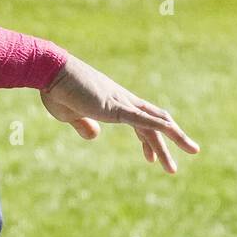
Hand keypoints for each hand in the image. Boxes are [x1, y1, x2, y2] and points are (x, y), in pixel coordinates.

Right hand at [40, 55, 198, 172]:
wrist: (51, 71)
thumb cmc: (56, 91)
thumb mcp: (69, 114)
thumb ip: (83, 125)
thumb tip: (95, 135)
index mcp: (113, 102)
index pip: (141, 122)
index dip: (148, 141)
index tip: (151, 160)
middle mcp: (123, 100)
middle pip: (154, 123)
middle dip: (168, 143)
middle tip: (176, 165)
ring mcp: (122, 103)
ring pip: (155, 123)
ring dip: (172, 141)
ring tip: (186, 157)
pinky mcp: (115, 107)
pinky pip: (143, 119)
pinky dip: (160, 127)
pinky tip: (174, 133)